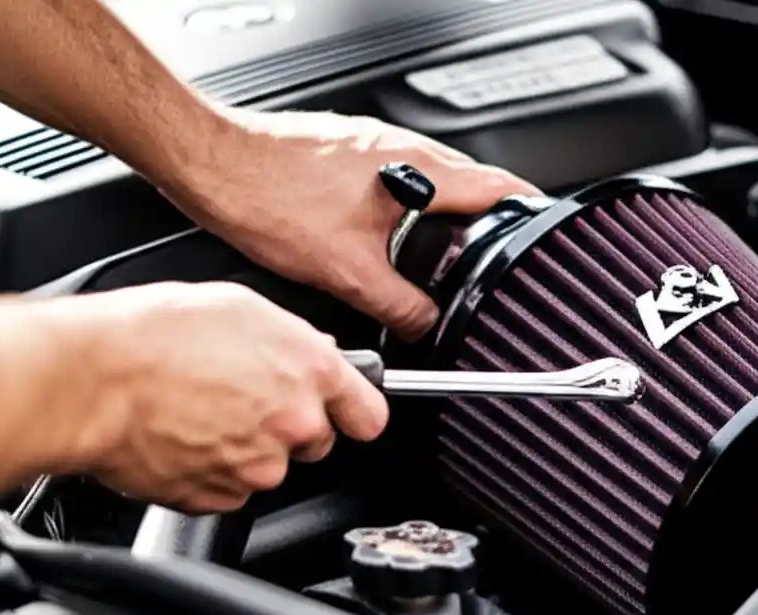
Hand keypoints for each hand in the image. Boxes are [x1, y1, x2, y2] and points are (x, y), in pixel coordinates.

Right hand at [62, 282, 387, 513]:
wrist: (88, 380)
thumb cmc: (152, 333)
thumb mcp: (242, 307)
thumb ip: (293, 340)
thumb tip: (314, 353)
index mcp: (312, 372)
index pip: (370, 413)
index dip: (355, 412)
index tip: (345, 412)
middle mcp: (294, 424)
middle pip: (316, 441)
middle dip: (289, 426)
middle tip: (241, 399)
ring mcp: (258, 467)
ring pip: (269, 467)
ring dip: (246, 449)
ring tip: (199, 413)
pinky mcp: (217, 497)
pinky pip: (228, 489)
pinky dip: (210, 472)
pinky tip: (182, 439)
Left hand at [161, 108, 539, 340]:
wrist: (213, 164)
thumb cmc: (268, 199)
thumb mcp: (348, 272)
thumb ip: (400, 306)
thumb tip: (427, 328)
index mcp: (420, 171)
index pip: (501, 189)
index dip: (528, 215)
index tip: (544, 236)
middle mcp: (403, 148)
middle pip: (473, 185)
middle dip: (487, 224)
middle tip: (490, 261)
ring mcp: (376, 144)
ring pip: (434, 182)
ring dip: (446, 216)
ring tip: (439, 255)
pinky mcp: (350, 150)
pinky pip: (401, 178)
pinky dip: (411, 207)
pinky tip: (388, 235)